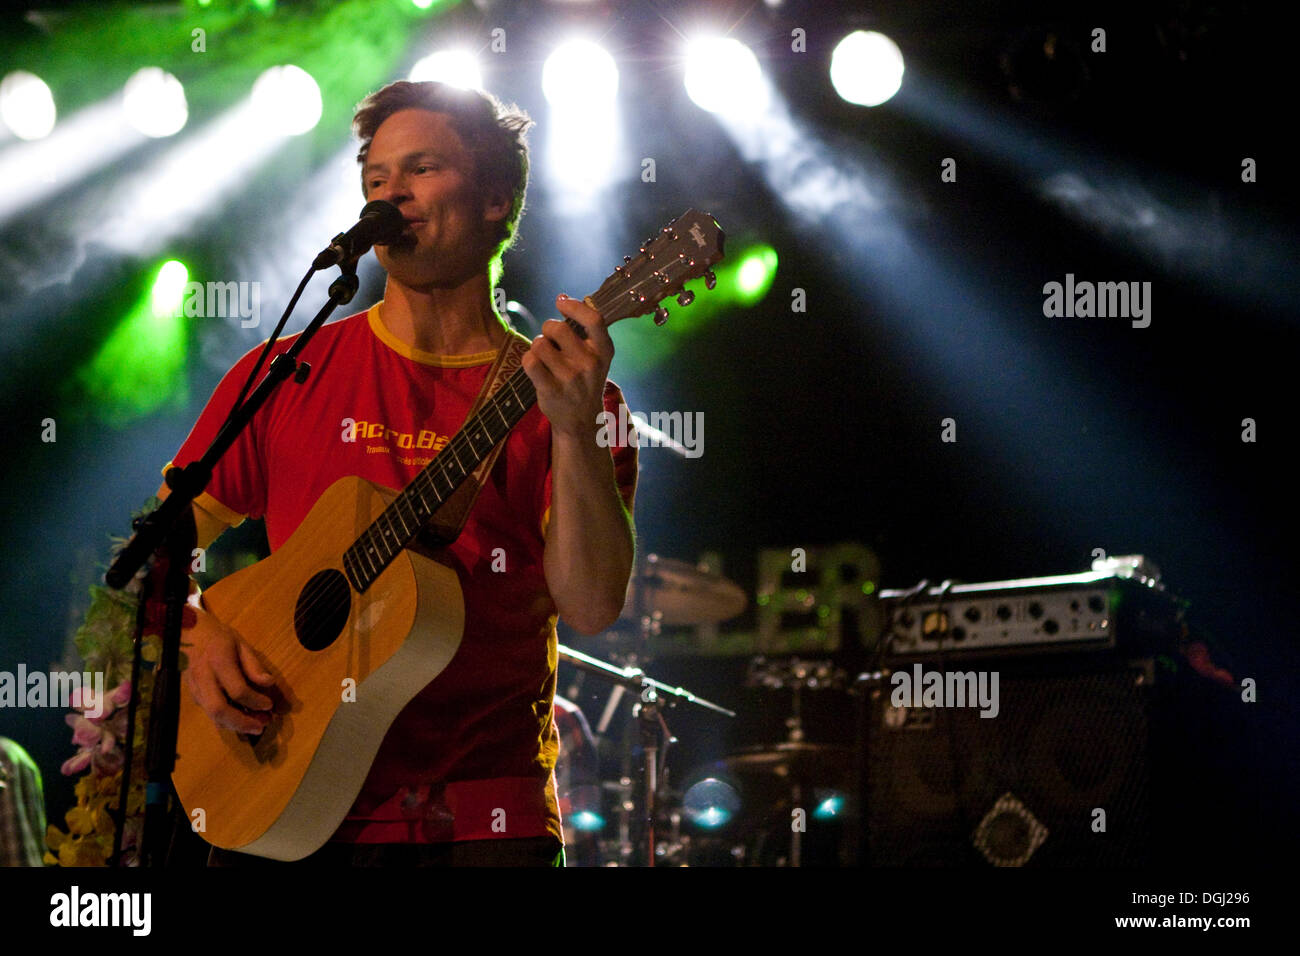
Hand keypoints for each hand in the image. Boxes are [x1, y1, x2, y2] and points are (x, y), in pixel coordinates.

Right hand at [183, 602, 275, 734]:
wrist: (188, 633)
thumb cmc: (219, 637)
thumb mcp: (241, 644)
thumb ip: (254, 665)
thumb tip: (269, 682)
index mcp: (218, 661)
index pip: (237, 689)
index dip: (255, 701)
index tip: (269, 705)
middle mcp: (204, 678)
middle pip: (219, 709)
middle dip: (241, 722)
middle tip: (261, 726)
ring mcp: (195, 688)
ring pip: (212, 715)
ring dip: (235, 725)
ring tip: (255, 726)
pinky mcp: (193, 695)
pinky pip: (210, 713)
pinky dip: (226, 721)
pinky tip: (241, 721)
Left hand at [521, 294, 613, 438]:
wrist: (581, 420)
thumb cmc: (585, 380)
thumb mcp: (596, 356)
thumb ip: (584, 330)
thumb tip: (562, 297)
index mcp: (604, 351)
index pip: (594, 319)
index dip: (574, 306)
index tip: (560, 301)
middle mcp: (590, 364)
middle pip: (557, 328)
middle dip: (547, 328)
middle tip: (550, 340)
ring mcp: (571, 378)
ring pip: (539, 344)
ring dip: (537, 346)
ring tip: (545, 358)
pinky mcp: (551, 390)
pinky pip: (530, 362)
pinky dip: (528, 360)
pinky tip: (536, 368)